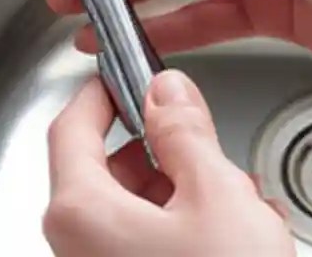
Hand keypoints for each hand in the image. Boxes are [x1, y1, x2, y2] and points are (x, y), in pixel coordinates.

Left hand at [44, 70, 293, 256]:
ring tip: (241, 207)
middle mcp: (75, 247)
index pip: (70, 126)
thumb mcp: (217, 197)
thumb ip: (187, 133)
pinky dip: (188, 235)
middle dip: (164, 155)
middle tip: (205, 146)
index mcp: (79, 210)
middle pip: (108, 172)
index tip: (123, 73)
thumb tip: (167, 92)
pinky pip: (147, 248)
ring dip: (186, 199)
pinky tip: (237, 240)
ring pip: (135, 213)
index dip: (100, 92)